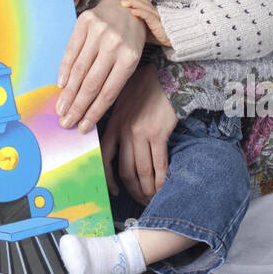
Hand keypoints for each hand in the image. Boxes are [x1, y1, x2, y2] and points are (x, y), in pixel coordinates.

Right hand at [55, 0, 145, 132]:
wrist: (126, 6)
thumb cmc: (129, 39)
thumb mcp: (131, 59)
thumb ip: (114, 79)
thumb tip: (92, 107)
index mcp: (130, 57)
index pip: (108, 92)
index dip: (94, 112)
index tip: (83, 127)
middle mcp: (114, 44)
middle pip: (91, 83)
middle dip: (77, 107)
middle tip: (66, 123)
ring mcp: (99, 32)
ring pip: (79, 70)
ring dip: (68, 93)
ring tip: (60, 109)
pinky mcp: (85, 22)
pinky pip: (71, 50)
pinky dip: (64, 69)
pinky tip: (60, 84)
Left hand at [100, 65, 178, 203]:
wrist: (168, 75)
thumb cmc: (146, 86)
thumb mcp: (123, 99)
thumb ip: (118, 120)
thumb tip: (116, 143)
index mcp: (114, 122)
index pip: (104, 157)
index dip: (108, 178)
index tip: (114, 190)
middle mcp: (124, 130)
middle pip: (125, 170)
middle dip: (132, 189)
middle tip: (139, 198)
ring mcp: (141, 132)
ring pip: (141, 171)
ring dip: (146, 189)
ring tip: (152, 197)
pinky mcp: (158, 134)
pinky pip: (159, 164)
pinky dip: (161, 179)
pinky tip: (163, 186)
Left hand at [119, 0, 170, 46]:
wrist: (172, 40)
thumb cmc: (158, 35)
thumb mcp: (145, 29)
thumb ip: (137, 25)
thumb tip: (123, 27)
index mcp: (150, 11)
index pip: (141, 0)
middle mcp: (153, 11)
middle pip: (142, 0)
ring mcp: (156, 16)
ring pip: (144, 6)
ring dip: (133, 3)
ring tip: (123, 3)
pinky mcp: (157, 23)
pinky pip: (148, 16)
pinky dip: (140, 12)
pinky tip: (133, 11)